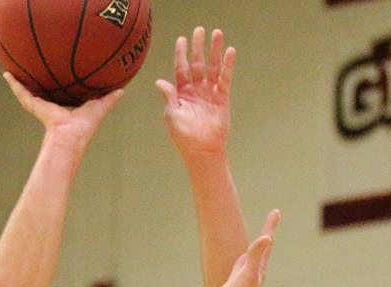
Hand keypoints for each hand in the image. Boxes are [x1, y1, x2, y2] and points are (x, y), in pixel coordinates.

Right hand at [3, 72, 123, 140]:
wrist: (71, 136)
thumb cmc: (85, 127)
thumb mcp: (99, 106)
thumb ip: (109, 98)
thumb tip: (122, 90)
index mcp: (63, 108)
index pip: (59, 94)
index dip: (58, 85)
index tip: (56, 75)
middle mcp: (50, 106)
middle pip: (41, 91)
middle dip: (36, 81)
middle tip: (31, 68)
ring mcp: (40, 106)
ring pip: (28, 91)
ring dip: (19, 82)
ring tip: (11, 71)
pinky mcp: (33, 105)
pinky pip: (22, 92)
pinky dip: (13, 84)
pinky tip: (6, 74)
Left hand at [158, 28, 234, 158]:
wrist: (202, 151)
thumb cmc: (184, 137)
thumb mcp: (172, 115)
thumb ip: (169, 97)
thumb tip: (160, 82)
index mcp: (181, 93)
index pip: (181, 69)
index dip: (181, 54)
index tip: (182, 39)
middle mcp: (196, 90)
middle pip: (198, 63)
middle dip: (198, 47)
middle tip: (200, 30)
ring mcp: (209, 93)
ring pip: (212, 67)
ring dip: (215, 51)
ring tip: (217, 34)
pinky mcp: (222, 98)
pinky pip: (225, 78)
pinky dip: (227, 66)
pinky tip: (229, 52)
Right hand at [208, 210, 278, 286]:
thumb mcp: (249, 276)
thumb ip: (256, 257)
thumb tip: (267, 238)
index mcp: (259, 267)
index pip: (266, 243)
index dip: (270, 226)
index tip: (276, 211)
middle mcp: (253, 272)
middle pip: (262, 248)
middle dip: (267, 233)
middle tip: (273, 217)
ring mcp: (243, 279)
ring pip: (250, 258)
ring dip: (254, 247)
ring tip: (259, 237)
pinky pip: (237, 269)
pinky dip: (239, 261)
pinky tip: (239, 260)